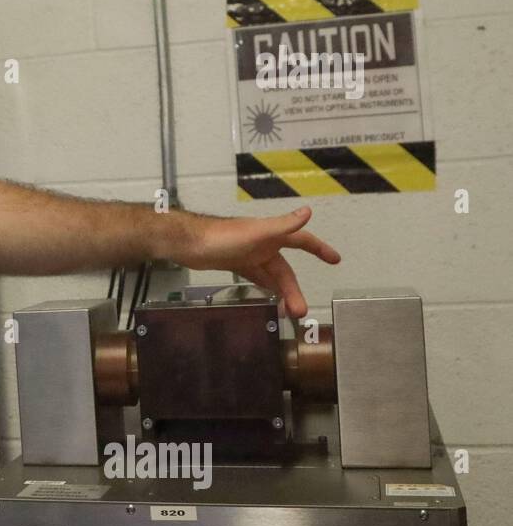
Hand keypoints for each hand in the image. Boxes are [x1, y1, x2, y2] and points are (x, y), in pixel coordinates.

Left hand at [173, 206, 340, 319]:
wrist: (188, 244)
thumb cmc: (222, 236)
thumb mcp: (257, 233)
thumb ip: (283, 225)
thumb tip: (309, 210)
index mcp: (272, 235)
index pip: (302, 241)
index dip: (319, 249)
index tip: (336, 260)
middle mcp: (263, 244)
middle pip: (285, 270)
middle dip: (294, 290)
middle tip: (300, 312)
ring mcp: (249, 255)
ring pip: (271, 277)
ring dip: (280, 294)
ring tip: (287, 314)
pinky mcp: (235, 264)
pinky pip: (256, 278)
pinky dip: (264, 289)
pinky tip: (269, 302)